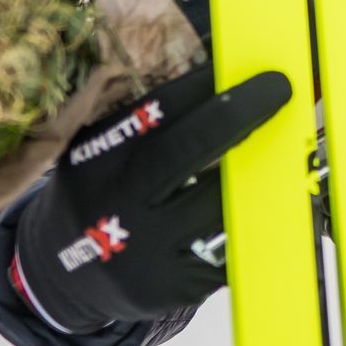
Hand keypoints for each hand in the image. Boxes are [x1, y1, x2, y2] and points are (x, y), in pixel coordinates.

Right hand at [12, 66, 290, 332]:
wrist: (60, 277)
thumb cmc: (96, 193)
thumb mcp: (95, 151)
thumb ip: (139, 118)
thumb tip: (216, 59)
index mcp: (97, 160)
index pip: (158, 110)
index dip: (207, 83)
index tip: (244, 61)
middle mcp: (118, 203)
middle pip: (189, 149)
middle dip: (239, 113)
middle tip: (279, 88)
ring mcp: (146, 250)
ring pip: (219, 202)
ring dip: (258, 170)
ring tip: (285, 145)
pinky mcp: (173, 286)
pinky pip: (227, 247)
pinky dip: (254, 220)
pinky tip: (271, 199)